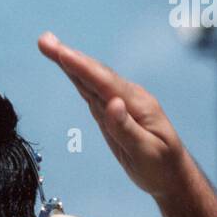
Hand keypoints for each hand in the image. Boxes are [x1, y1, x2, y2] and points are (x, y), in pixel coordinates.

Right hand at [37, 32, 191, 199]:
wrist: (172, 176)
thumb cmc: (162, 166)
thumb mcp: (147, 151)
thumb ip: (127, 128)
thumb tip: (112, 103)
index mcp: (137, 104)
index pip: (104, 82)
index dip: (81, 66)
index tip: (60, 52)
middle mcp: (127, 98)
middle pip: (94, 73)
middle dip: (69, 56)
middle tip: (43, 40)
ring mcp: (120, 104)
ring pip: (91, 79)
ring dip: (70, 62)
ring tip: (50, 47)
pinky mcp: (112, 113)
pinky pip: (91, 91)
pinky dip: (77, 77)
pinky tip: (68, 67)